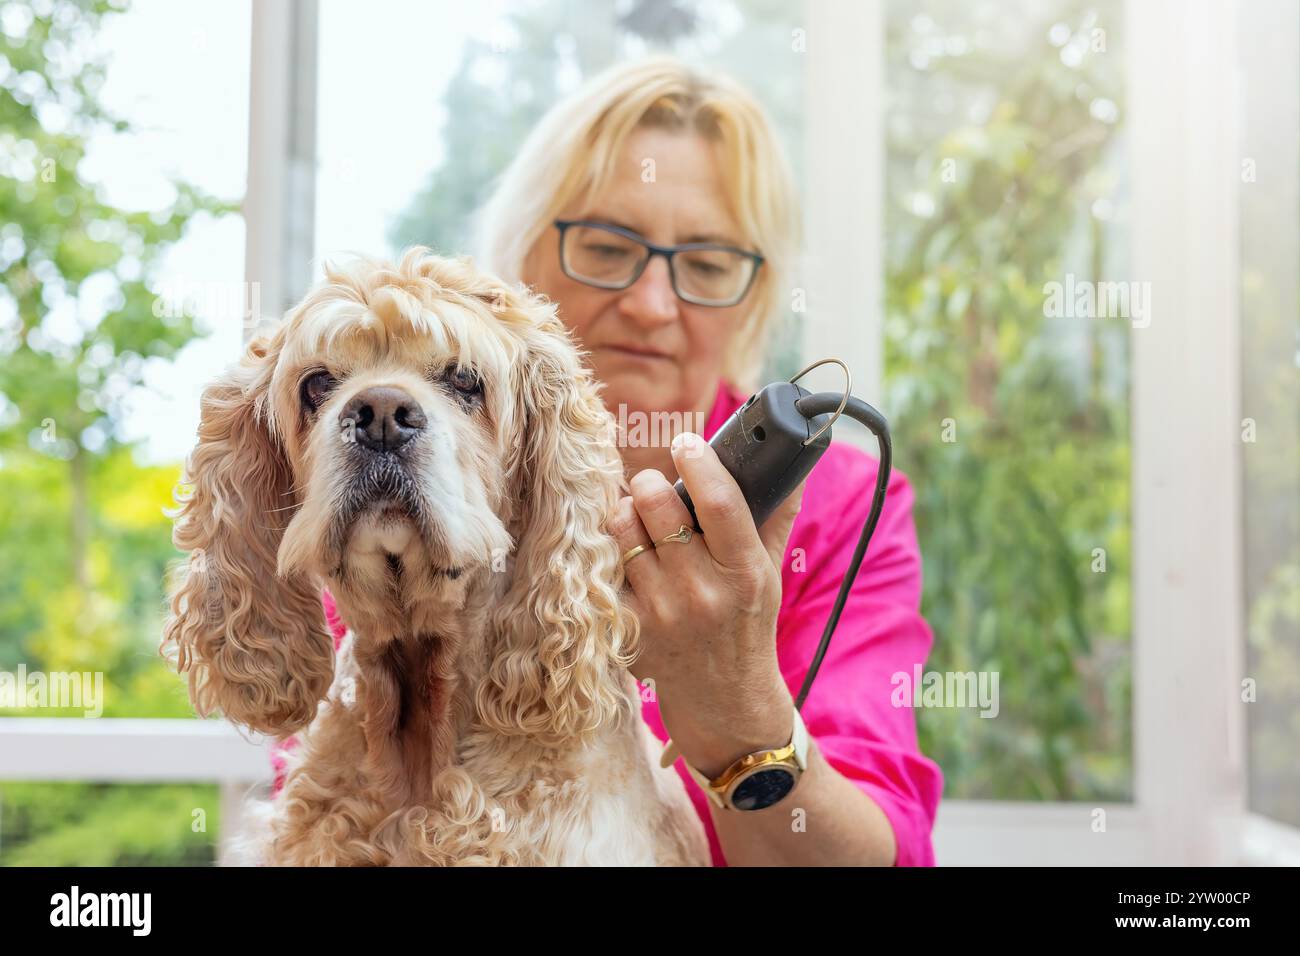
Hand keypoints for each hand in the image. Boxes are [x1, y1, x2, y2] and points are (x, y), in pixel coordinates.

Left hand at [609, 431, 805, 776]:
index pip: (719, 501)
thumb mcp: (769, 573)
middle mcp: (703, 593)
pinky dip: (611, 553)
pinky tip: (627, 557)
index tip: (687, 442)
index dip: (698, 461)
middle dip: (651, 483)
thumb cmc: (747, 626)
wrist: (725, 702)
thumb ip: (775, 515)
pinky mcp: (627, 630)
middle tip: (656, 486)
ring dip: (626, 513)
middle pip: (656, 504)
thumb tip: (790, 461)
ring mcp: (660, 615)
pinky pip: (603, 567)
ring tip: (639, 518)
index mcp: (746, 573)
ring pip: (621, 529)